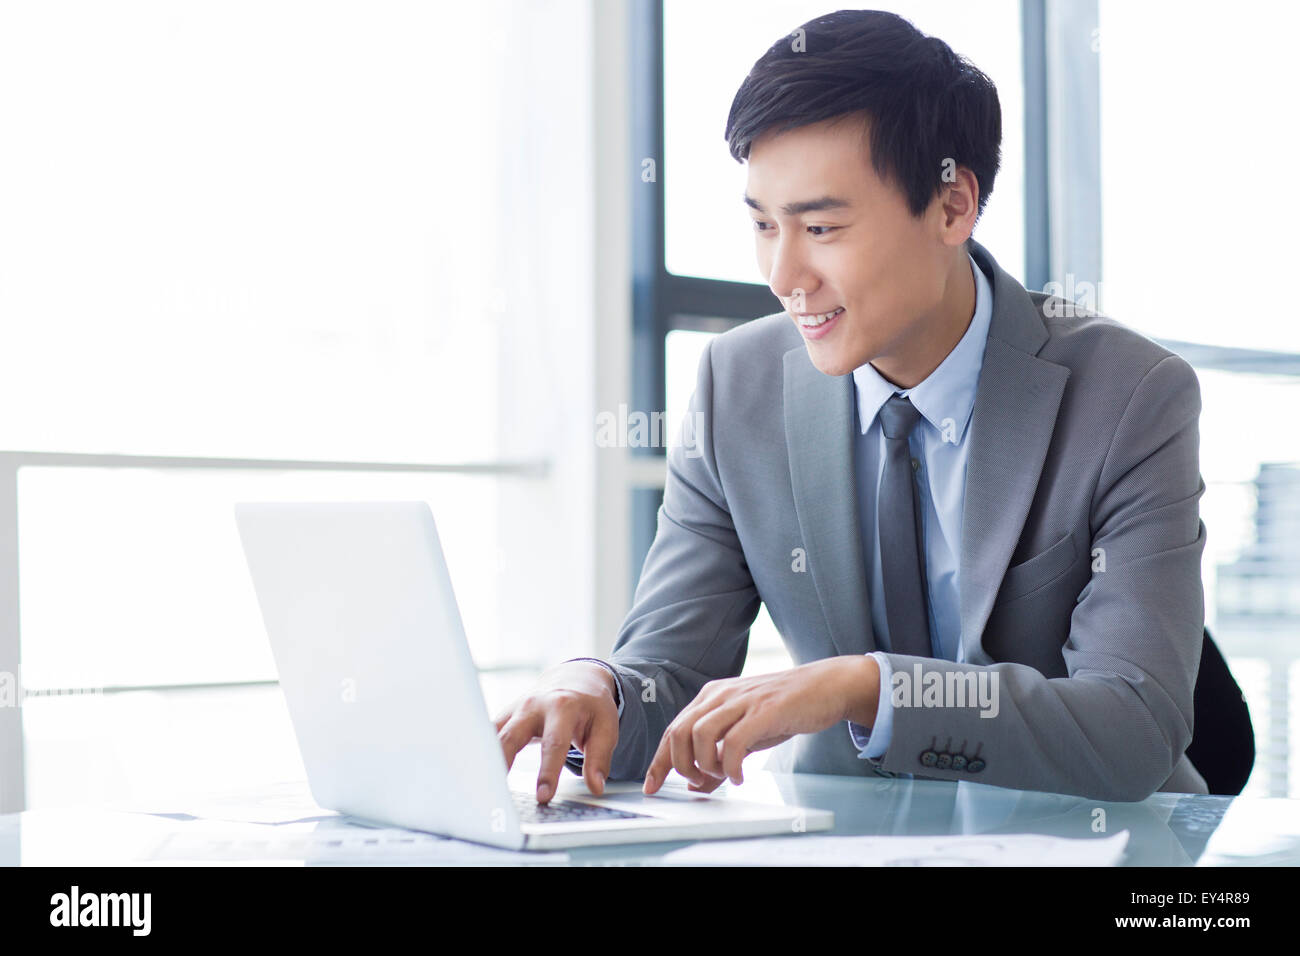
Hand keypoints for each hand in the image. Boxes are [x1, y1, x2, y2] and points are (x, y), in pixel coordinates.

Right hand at [493, 660, 619, 803]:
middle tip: (498, 794)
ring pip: (493, 735)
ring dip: (484, 759)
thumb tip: (595, 786)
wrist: (575, 679)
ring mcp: (515, 709)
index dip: (548, 772)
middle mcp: (534, 706)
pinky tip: (472, 773)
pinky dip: (480, 752)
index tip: (543, 796)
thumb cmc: (591, 706)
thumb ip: (599, 758)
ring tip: (479, 787)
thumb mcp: (606, 727)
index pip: (554, 743)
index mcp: (563, 707)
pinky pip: (488, 734)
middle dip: (504, 763)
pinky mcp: (505, 716)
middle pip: (512, 735)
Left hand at [642, 655, 879, 794]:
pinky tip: (740, 776)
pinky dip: (730, 765)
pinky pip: (734, 742)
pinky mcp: (764, 710)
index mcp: (711, 697)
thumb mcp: (746, 734)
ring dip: (704, 764)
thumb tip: (697, 786)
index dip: (659, 761)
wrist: (823, 686)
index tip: (651, 785)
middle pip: (679, 732)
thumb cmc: (783, 710)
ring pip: (699, 734)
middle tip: (697, 782)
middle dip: (680, 765)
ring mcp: (742, 700)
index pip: (673, 730)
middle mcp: (720, 695)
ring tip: (721, 776)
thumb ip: (719, 757)